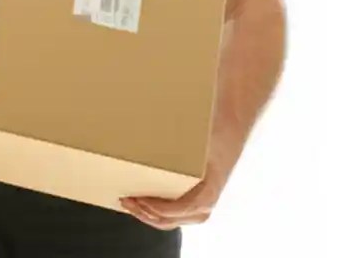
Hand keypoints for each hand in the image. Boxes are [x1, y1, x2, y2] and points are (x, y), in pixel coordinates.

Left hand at [121, 142, 236, 229]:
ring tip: (125, 201)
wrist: (227, 136)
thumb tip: (156, 131)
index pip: (179, 208)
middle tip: (124, 199)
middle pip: (168, 219)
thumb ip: (182, 144)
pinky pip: (167, 215)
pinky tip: (136, 201)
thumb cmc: (212, 139)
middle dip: (143, 212)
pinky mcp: (188, 206)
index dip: (156, 207)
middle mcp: (202, 207)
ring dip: (144, 213)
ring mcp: (196, 209)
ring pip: (166, 220)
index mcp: (207, 194)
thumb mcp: (202, 142)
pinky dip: (150, 211)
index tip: (139, 198)